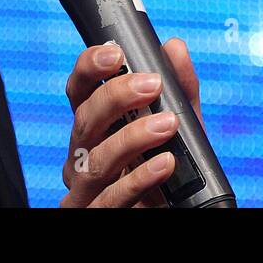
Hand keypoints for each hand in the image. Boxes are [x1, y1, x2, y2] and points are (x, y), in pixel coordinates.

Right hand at [60, 37, 202, 206]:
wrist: (179, 208)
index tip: (115, 53)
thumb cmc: (171, 168)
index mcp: (96, 127)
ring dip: (133, 137)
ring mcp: (85, 189)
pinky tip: (164, 164)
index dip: (89, 68)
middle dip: (117, 97)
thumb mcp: (183, 126)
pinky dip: (139, 177)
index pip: (79, 91)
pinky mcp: (97, 214)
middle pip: (85, 119)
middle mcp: (82, 155)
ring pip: (96, 160)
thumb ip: (181, 90)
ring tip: (167, 124)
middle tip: (152, 84)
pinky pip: (112, 198)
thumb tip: (174, 48)